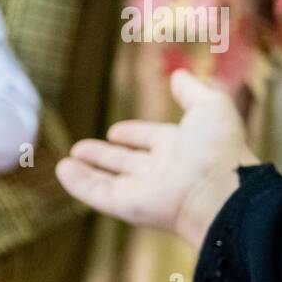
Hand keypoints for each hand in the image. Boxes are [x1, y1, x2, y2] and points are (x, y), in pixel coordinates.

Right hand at [55, 70, 258, 247]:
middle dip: (104, 156)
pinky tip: (62, 171)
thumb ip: (192, 91)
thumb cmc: (220, 149)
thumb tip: (178, 76)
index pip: (150, 140)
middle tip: (82, 148)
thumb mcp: (211, 107)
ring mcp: (143, 191)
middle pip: (125, 163)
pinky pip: (97, 194)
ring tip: (67, 161)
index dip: (133, 134)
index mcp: (181, 148)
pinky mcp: (127, 206)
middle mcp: (160, 171)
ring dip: (87, 171)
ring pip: (108, 181)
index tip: (116, 131)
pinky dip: (78, 184)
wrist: (219, 190)